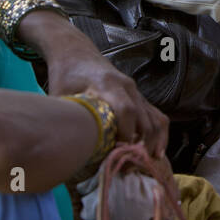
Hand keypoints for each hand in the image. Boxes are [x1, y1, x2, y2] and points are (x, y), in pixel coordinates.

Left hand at [26, 18, 168, 160]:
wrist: (76, 53)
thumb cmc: (66, 75)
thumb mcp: (61, 96)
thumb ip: (68, 118)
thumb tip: (71, 149)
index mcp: (107, 84)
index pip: (126, 109)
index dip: (126, 133)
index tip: (120, 153)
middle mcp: (127, 87)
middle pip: (145, 118)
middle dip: (143, 145)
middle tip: (133, 167)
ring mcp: (136, 92)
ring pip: (156, 118)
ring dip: (156, 142)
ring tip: (150, 163)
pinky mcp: (138, 97)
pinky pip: (156, 115)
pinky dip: (158, 134)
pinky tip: (155, 151)